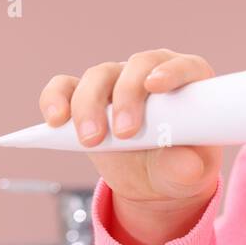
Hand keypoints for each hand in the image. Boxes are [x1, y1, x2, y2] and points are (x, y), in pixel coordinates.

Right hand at [39, 49, 222, 212]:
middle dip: (127, 96)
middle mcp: (151, 74)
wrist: (154, 178)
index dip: (171, 71)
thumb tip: (186, 166)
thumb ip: (187, 169)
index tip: (156, 86)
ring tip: (91, 139)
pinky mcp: (86, 100)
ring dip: (90, 104)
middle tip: (125, 133)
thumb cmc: (180, 165)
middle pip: (137, 67)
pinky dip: (55, 98)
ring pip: (99, 76)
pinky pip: (64, 88)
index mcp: (187, 84)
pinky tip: (55, 120)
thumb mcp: (190, 174)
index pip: (184, 66)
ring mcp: (116, 84)